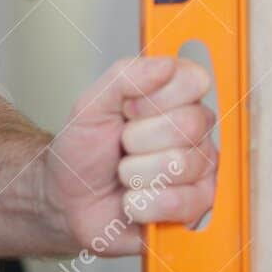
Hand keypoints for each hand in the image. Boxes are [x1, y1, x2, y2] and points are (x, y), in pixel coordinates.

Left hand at [43, 56, 217, 255]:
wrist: (70, 200)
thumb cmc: (84, 151)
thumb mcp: (91, 106)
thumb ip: (124, 76)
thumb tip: (166, 63)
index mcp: (174, 98)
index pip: (194, 80)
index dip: (155, 97)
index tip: (127, 109)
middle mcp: (195, 131)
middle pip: (189, 124)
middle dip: (138, 138)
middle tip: (122, 145)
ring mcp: (201, 170)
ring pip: (182, 164)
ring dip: (135, 173)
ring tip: (125, 174)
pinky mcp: (198, 207)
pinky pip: (181, 202)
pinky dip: (143, 203)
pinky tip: (134, 201)